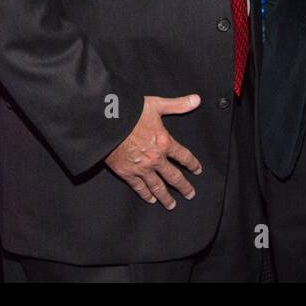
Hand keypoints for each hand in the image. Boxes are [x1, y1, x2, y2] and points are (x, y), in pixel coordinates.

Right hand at [105, 94, 202, 208]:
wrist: (107, 122)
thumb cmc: (130, 112)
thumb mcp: (156, 105)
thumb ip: (177, 105)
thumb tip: (196, 100)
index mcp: (164, 142)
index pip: (183, 156)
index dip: (192, 164)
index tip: (197, 170)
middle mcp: (156, 159)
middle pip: (174, 177)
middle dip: (183, 186)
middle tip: (190, 194)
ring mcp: (142, 168)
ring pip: (158, 186)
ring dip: (166, 197)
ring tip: (172, 205)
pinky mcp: (127, 173)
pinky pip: (139, 187)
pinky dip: (146, 195)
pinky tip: (151, 200)